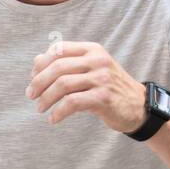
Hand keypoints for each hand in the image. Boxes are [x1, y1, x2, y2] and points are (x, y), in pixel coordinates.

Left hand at [25, 41, 145, 133]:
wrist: (138, 106)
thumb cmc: (109, 88)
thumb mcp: (90, 70)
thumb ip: (66, 64)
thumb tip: (36, 62)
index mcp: (92, 49)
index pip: (58, 50)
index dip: (41, 64)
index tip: (33, 78)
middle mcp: (97, 60)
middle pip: (57, 67)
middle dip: (39, 82)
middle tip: (31, 95)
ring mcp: (102, 78)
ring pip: (63, 85)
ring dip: (46, 98)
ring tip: (40, 108)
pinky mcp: (103, 97)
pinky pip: (72, 103)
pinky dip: (58, 112)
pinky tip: (53, 119)